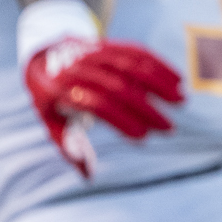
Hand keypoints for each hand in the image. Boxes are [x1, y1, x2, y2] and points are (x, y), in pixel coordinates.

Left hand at [24, 37, 182, 177]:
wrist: (40, 55)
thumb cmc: (49, 97)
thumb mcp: (50, 120)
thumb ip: (68, 145)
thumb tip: (89, 176)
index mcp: (60, 90)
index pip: (97, 105)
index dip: (122, 121)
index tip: (143, 137)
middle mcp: (77, 69)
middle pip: (118, 88)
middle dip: (146, 109)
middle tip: (169, 128)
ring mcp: (92, 53)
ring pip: (130, 65)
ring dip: (159, 83)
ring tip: (181, 101)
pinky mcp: (106, 44)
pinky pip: (135, 52)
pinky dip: (158, 65)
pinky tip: (177, 79)